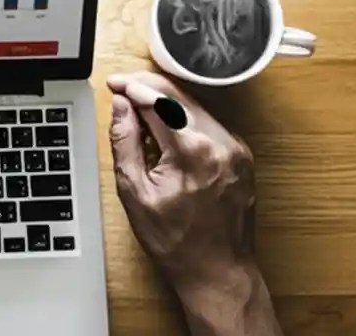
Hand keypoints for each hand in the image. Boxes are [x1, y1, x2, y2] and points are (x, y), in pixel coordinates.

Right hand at [107, 71, 280, 335]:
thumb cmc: (176, 242)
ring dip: (166, 102)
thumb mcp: (135, 192)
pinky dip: (185, 120)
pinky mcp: (242, 155)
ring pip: (195, 107)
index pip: (157, 100)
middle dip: (148, 88)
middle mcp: (220, 143)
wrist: (218, 272)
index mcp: (192, 151)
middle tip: (122, 88)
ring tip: (139, 110)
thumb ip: (125, 142)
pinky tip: (166, 130)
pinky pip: (209, 124)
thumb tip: (119, 106)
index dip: (131, 87)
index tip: (114, 84)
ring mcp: (236, 148)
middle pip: (178, 97)